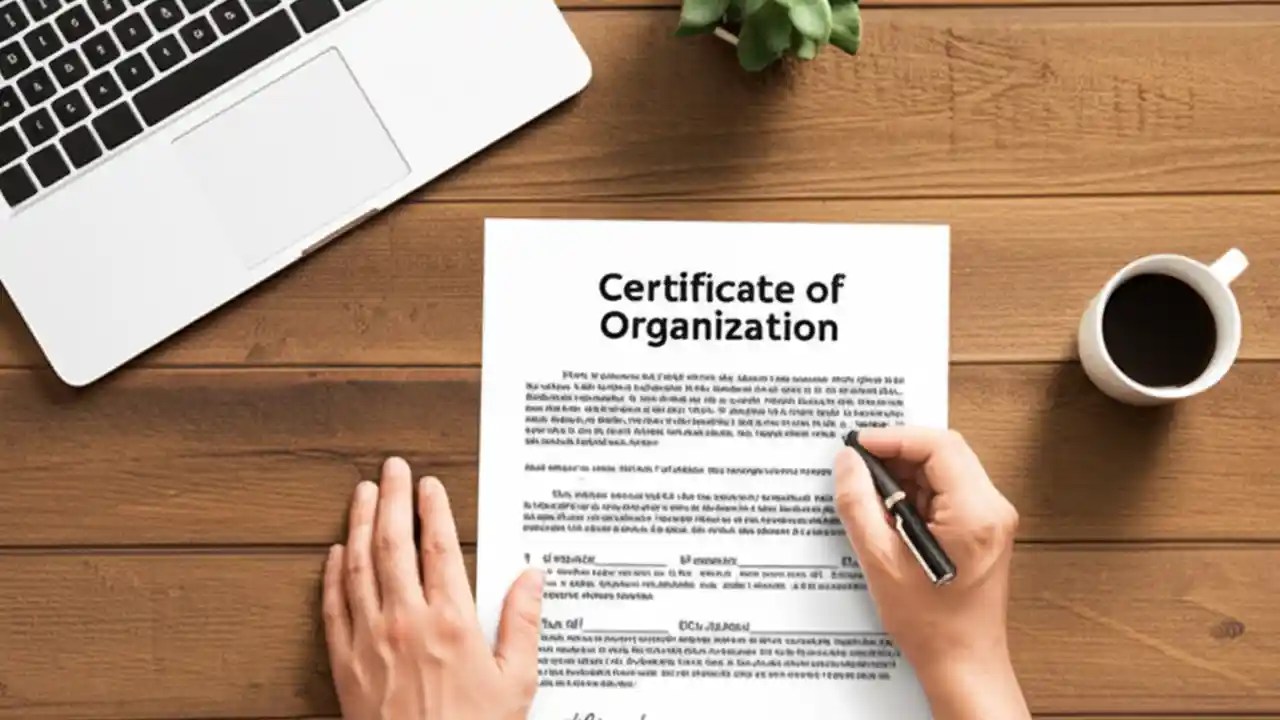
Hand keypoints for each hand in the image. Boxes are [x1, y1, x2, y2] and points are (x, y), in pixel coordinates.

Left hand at [323, 458, 544, 719]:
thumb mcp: (516, 681)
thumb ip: (523, 623)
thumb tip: (532, 577)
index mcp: (452, 621)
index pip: (439, 547)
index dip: (433, 509)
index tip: (429, 486)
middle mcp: (406, 622)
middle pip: (394, 544)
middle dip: (391, 499)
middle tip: (392, 469)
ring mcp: (371, 640)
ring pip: (358, 566)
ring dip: (359, 524)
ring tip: (361, 494)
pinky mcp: (346, 663)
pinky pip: (334, 606)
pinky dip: (333, 574)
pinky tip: (336, 553)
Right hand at [833, 427, 1028, 719]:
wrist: (963, 663)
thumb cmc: (933, 625)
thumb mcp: (881, 561)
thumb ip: (859, 505)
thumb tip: (848, 464)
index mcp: (975, 513)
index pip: (938, 446)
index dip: (894, 437)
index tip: (860, 444)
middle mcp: (992, 509)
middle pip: (943, 453)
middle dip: (897, 454)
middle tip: (858, 466)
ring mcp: (990, 519)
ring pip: (943, 471)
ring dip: (905, 476)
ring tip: (870, 498)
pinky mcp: (981, 529)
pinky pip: (946, 492)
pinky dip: (915, 494)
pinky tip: (888, 514)